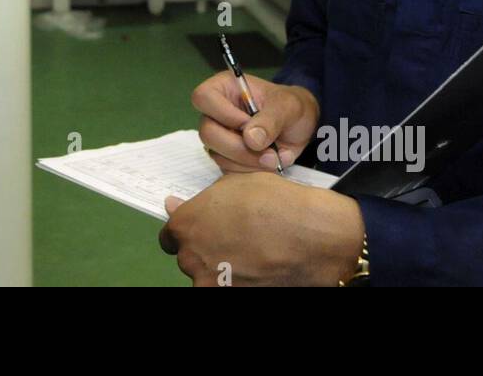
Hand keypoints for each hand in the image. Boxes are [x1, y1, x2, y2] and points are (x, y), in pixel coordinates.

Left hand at [158, 172, 363, 285]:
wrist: (311, 236)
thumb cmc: (273, 201)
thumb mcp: (232, 185)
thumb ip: (199, 201)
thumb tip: (171, 205)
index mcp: (185, 226)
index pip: (170, 237)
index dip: (189, 232)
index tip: (205, 230)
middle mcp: (191, 258)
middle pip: (189, 258)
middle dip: (206, 250)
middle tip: (235, 240)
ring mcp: (211, 283)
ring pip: (208, 278)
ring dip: (222, 269)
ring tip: (252, 255)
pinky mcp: (233, 297)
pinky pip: (228, 287)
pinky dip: (240, 281)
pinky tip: (259, 268)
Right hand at [191, 71, 318, 172]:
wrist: (298, 127)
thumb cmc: (291, 107)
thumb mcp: (288, 107)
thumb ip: (271, 119)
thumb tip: (251, 139)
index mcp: (224, 88)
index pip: (203, 97)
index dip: (224, 114)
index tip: (249, 123)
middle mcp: (215, 112)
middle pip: (208, 133)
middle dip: (239, 148)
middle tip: (270, 153)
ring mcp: (218, 136)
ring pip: (217, 155)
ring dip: (248, 162)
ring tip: (275, 157)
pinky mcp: (225, 156)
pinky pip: (228, 169)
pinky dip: (250, 170)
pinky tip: (268, 163)